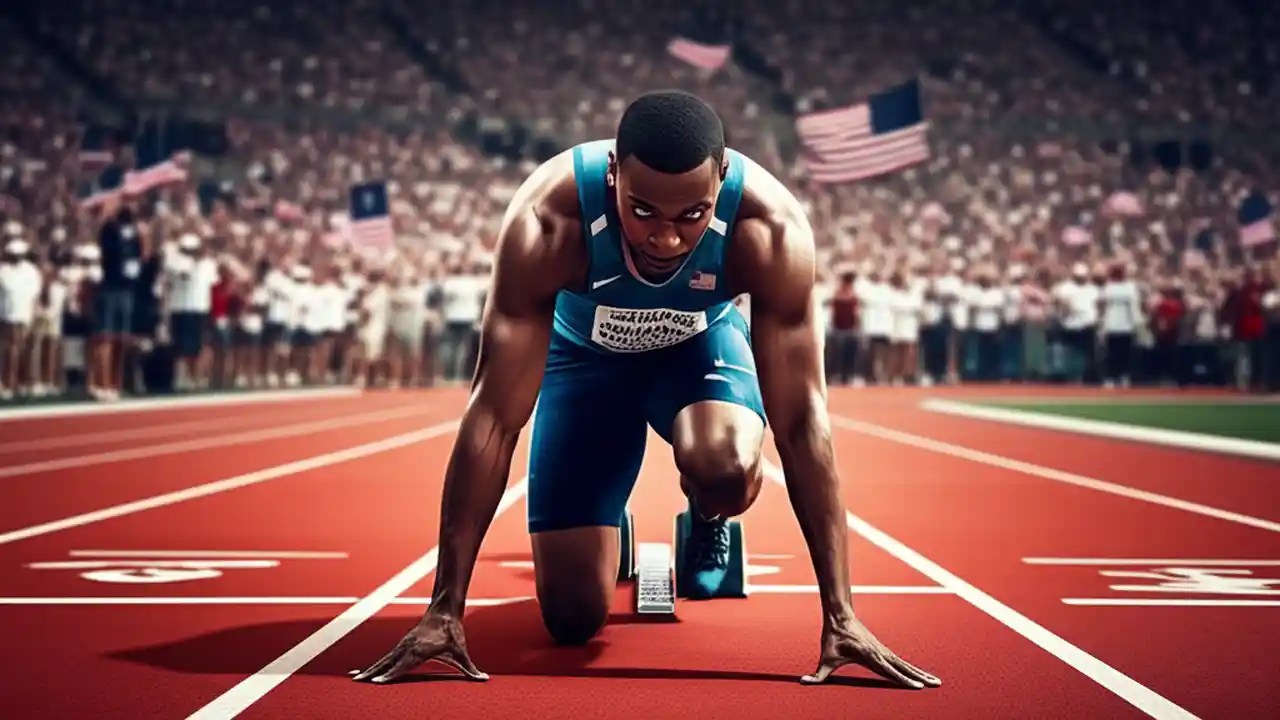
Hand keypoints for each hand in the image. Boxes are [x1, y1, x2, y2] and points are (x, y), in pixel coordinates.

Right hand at [351, 611, 488, 684]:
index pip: (402, 665)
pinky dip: (374, 664)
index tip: (376, 683)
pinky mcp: (401, 644)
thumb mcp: (462, 651)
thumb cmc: (453, 632)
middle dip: (372, 673)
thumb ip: (470, 668)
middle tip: (357, 682)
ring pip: (383, 659)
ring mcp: (402, 644)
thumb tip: (484, 679)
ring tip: (355, 678)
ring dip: (369, 669)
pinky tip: (366, 671)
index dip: (390, 675)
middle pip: (386, 663)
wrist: (445, 610)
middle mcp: (407, 647)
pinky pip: (386, 656)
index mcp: (419, 650)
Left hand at [801, 614, 940, 688]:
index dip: (903, 680)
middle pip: (904, 668)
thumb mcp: (825, 657)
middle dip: (920, 677)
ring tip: (936, 682)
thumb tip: (804, 682)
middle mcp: (880, 654)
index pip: (890, 671)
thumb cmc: (833, 637)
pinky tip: (920, 675)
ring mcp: (883, 651)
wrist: (840, 615)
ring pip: (905, 664)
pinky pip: (901, 661)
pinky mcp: (883, 650)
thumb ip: (818, 674)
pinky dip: (912, 668)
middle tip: (937, 685)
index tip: (917, 687)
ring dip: (920, 673)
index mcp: (870, 657)